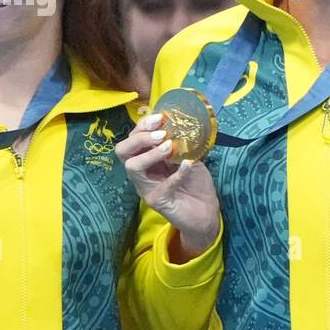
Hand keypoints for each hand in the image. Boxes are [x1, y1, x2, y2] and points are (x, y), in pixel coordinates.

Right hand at [115, 113, 221, 259]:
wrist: (206, 211)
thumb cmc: (195, 183)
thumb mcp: (189, 157)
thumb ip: (181, 144)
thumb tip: (180, 127)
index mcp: (147, 158)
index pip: (133, 138)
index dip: (142, 126)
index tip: (160, 118)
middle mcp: (141, 172)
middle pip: (122, 151)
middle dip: (139, 138)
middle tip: (161, 134)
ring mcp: (146, 188)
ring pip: (133, 167)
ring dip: (151, 153)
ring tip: (170, 146)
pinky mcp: (157, 202)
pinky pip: (163, 186)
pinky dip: (176, 174)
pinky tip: (188, 164)